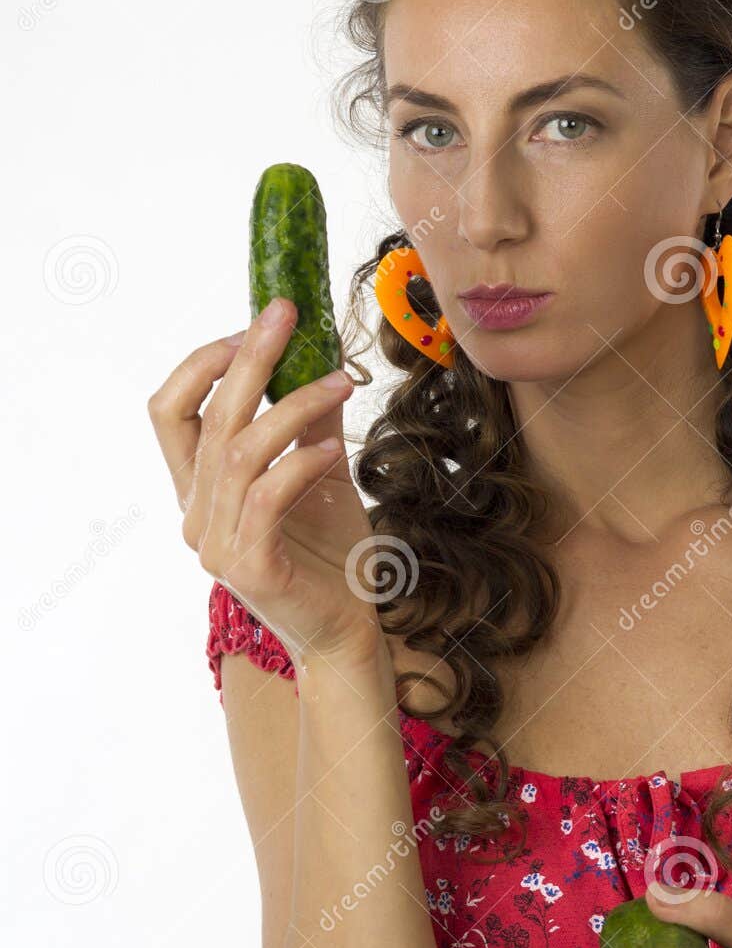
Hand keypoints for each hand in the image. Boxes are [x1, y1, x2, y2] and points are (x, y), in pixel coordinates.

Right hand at [148, 296, 389, 669]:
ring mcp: (216, 544)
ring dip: (292, 407)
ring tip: (341, 383)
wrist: (345, 632)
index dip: (200, 364)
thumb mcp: (318, 475)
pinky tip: (335, 446)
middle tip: (286, 314)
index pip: (169, 413)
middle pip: (210, 419)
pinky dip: (300, 464)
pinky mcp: (250, 567)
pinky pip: (266, 499)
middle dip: (249, 359)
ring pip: (238, 454)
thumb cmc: (329, 556)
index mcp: (200, 489)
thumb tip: (317, 364)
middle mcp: (196, 514)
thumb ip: (307, 427)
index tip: (249, 328)